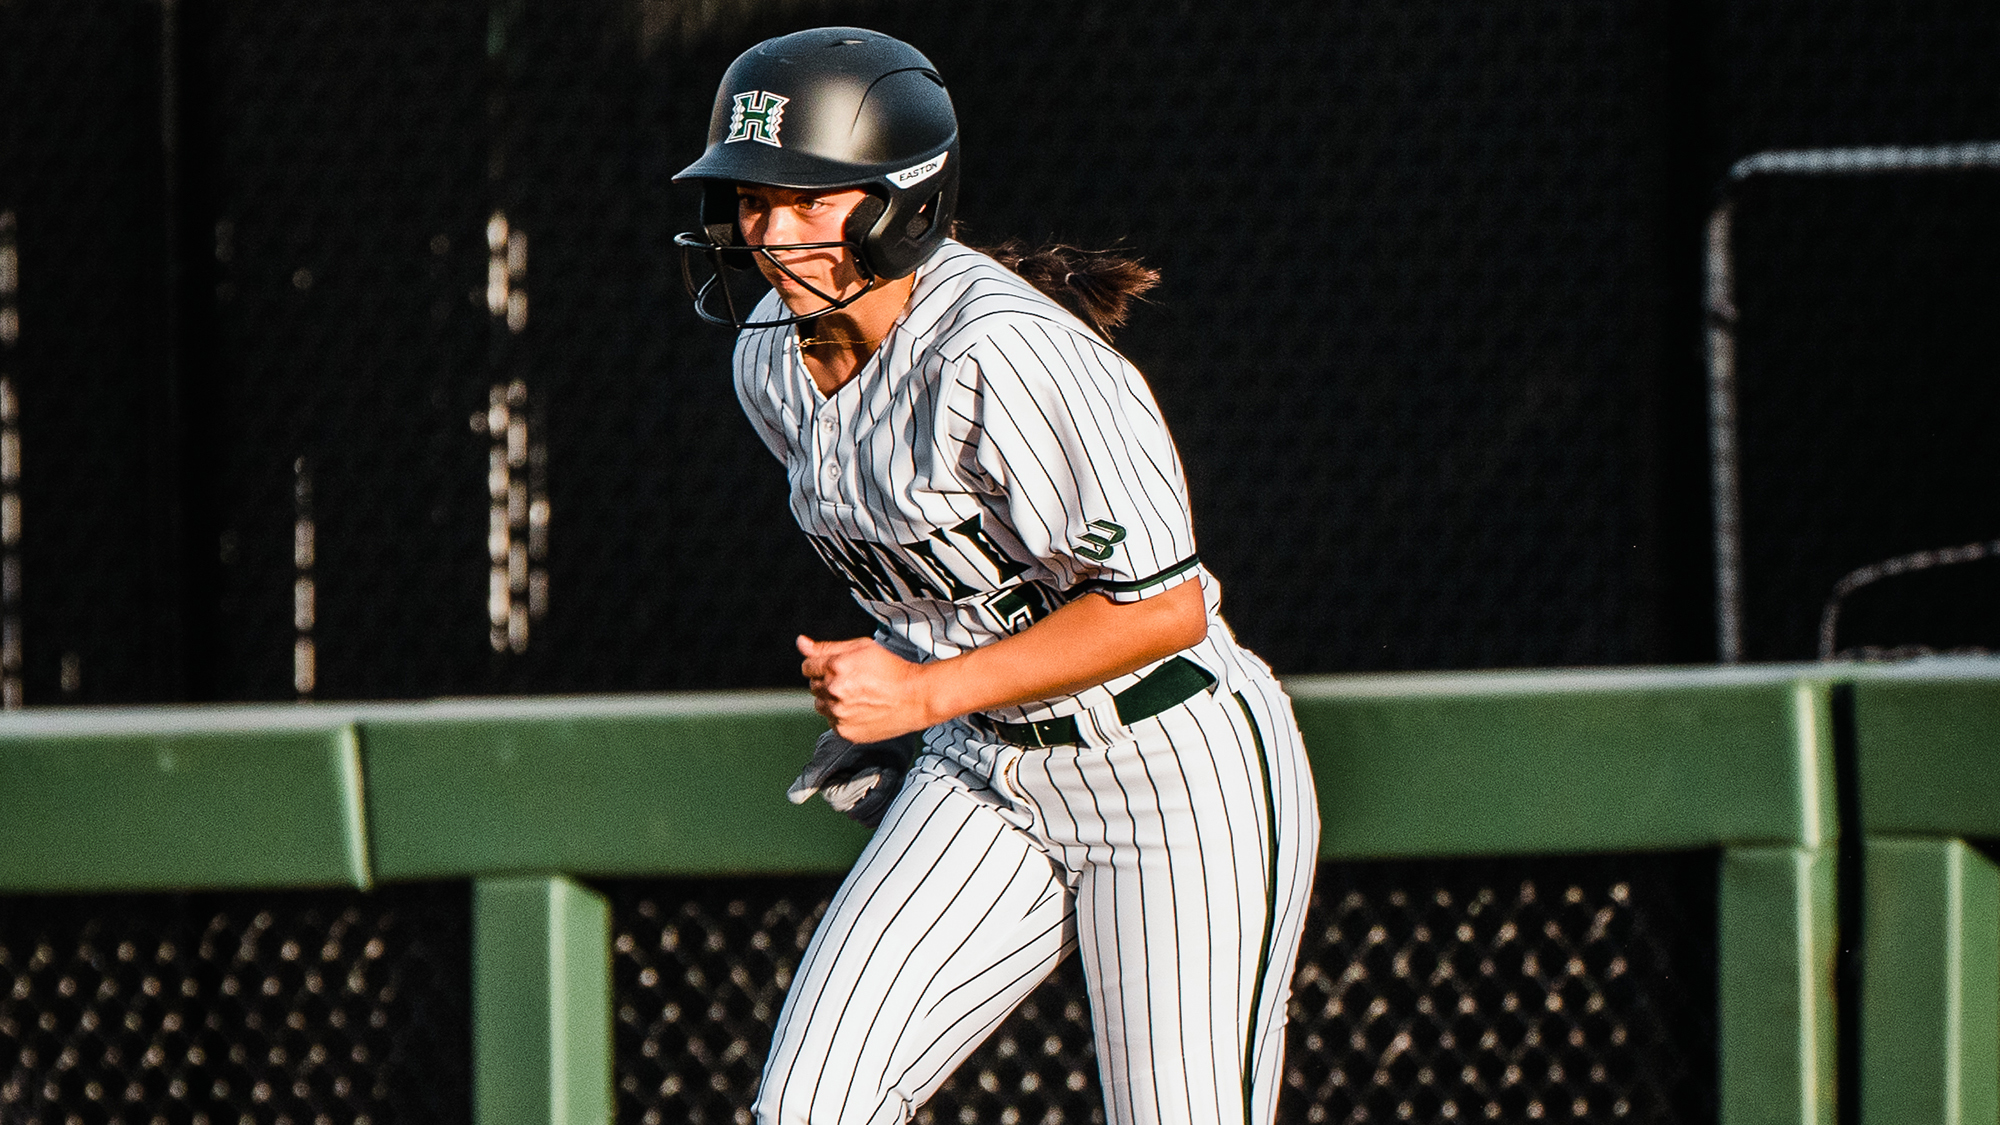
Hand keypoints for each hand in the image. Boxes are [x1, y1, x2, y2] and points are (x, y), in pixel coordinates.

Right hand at [787, 728, 918, 827]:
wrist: (892, 728)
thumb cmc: (862, 735)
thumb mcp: (835, 750)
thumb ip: (814, 773)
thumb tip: (792, 798)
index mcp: (828, 784)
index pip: (839, 801)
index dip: (858, 787)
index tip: (873, 768)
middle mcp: (842, 795)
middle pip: (856, 812)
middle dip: (875, 789)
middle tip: (883, 768)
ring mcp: (861, 800)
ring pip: (870, 818)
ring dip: (885, 793)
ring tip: (889, 771)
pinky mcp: (879, 802)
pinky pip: (883, 816)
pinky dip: (892, 797)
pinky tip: (893, 778)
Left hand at [797, 635, 937, 742]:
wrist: (915, 697)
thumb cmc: (892, 670)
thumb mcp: (861, 647)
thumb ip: (826, 647)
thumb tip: (801, 643)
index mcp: (836, 666)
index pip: (807, 666)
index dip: (821, 665)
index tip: (835, 668)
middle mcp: (834, 691)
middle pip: (813, 686)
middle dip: (827, 682)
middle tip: (852, 681)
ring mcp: (839, 713)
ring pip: (820, 706)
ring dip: (831, 701)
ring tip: (857, 696)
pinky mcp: (845, 731)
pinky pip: (832, 723)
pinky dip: (841, 717)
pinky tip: (860, 709)